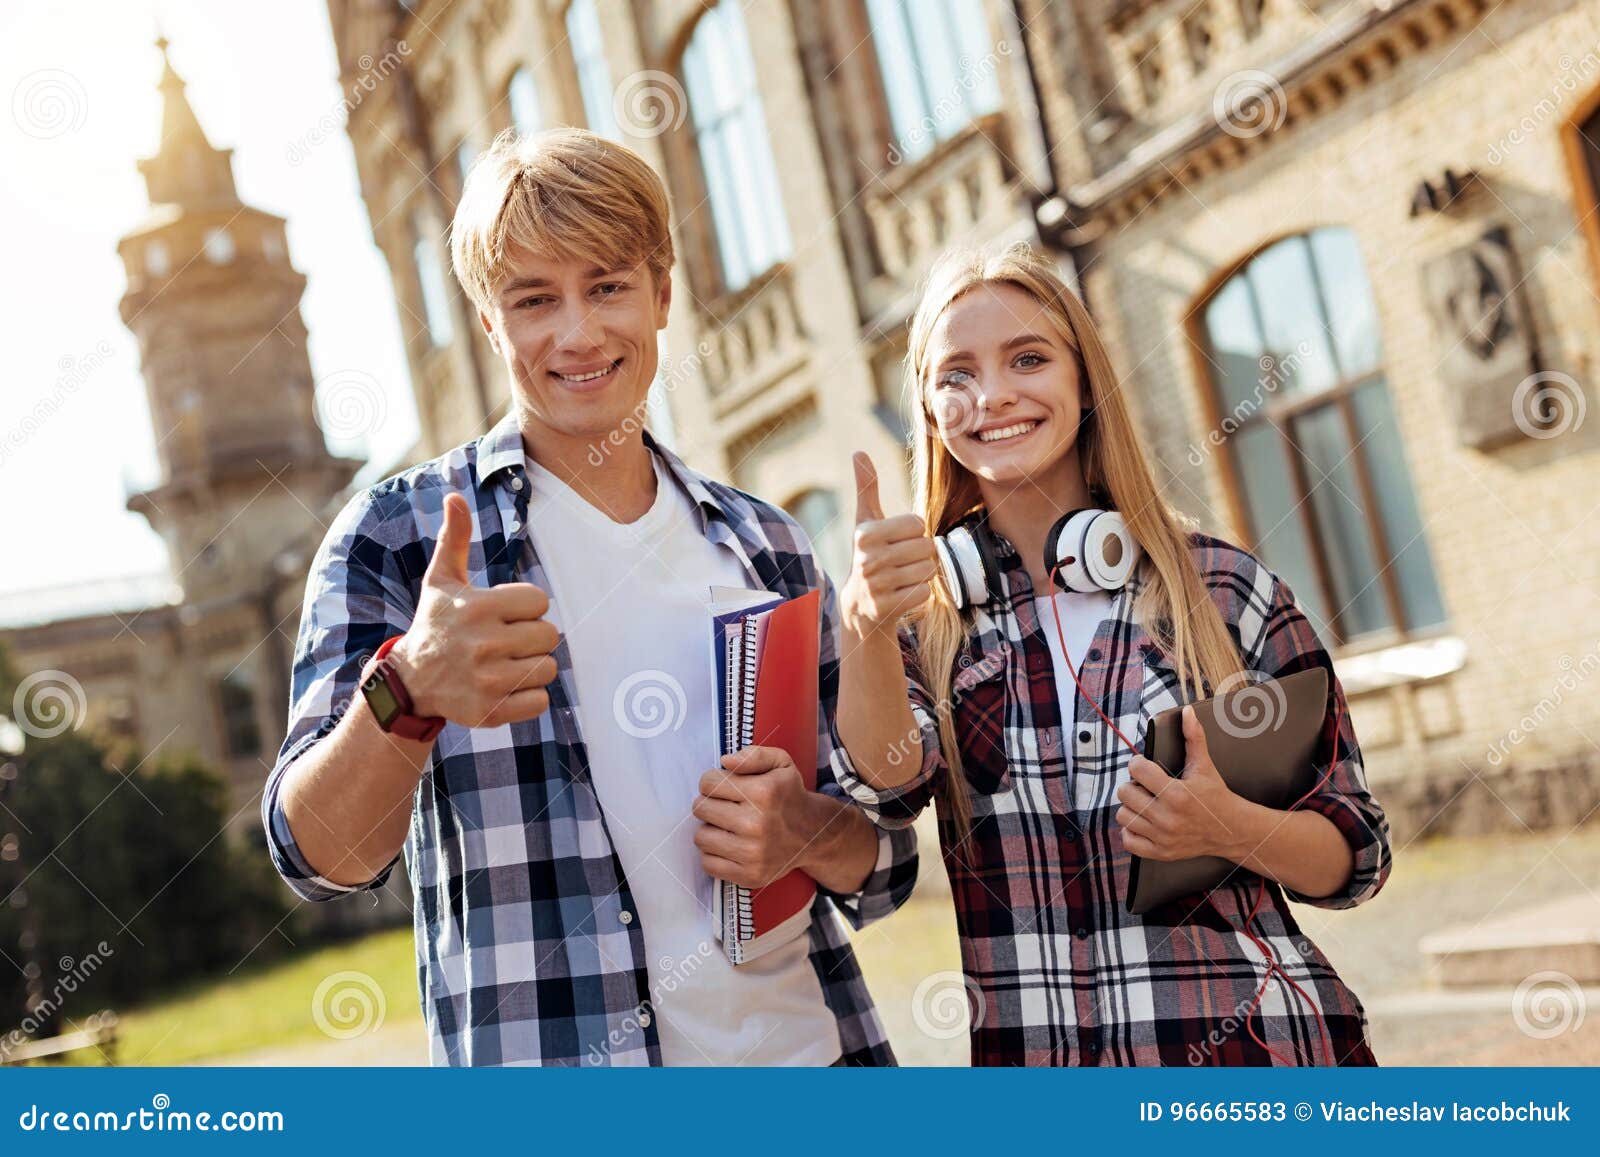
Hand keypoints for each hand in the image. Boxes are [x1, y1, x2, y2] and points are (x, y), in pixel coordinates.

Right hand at [388, 492, 558, 727]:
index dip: (525, 607)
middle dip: (531, 637)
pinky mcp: (491, 712)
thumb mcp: (440, 580)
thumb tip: (454, 496)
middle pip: (550, 635)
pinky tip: (504, 687)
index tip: (502, 614)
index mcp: (478, 607)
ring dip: (532, 666)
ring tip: (504, 663)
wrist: (410, 682)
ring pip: (548, 668)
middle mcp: (483, 644)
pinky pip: (540, 701)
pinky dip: (528, 696)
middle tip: (505, 640)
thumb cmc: (435, 624)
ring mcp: (488, 680)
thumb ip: (454, 539)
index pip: (539, 601)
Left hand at [692, 745, 826, 888]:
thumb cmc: (790, 795)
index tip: (723, 786)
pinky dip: (714, 854)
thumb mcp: (781, 763)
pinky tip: (729, 845)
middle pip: (700, 809)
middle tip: (725, 806)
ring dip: (710, 829)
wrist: (814, 835)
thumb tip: (725, 761)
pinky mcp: (750, 875)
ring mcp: (753, 853)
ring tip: (727, 826)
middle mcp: (757, 824)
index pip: (708, 783)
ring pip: (701, 837)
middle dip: (709, 803)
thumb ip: (754, 754)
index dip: (712, 781)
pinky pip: (708, 864)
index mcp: (763, 793)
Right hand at [839, 451, 936, 638]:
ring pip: (928, 571)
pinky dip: (920, 595)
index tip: (898, 542)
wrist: (859, 606)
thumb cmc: (868, 555)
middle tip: (902, 563)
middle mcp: (868, 558)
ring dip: (922, 575)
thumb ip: (866, 487)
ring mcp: (876, 585)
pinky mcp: (887, 608)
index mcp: (865, 533)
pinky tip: (903, 595)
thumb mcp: (865, 522)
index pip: (917, 524)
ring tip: (902, 578)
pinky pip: (925, 594)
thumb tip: (858, 452)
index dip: (915, 533)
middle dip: (921, 555)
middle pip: (926, 547)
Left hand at [1114, 706, 1243, 861]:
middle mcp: (1168, 817)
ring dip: (1131, 807)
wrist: (1231, 830)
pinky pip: (1128, 840)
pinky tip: (1144, 822)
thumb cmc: (1215, 796)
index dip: (1138, 764)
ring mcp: (1163, 838)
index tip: (1145, 767)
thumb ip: (1194, 738)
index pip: (1137, 770)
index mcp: (1177, 794)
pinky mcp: (1160, 853)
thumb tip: (1187, 711)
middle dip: (1133, 785)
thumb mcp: (1205, 766)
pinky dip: (1131, 831)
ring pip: (1123, 815)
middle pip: (1125, 793)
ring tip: (1145, 803)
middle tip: (1146, 786)